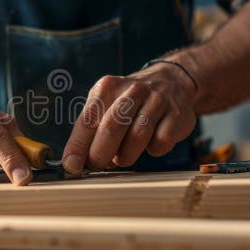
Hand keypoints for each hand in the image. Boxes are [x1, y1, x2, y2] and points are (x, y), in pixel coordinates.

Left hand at [62, 64, 197, 174]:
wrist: (171, 83)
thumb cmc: (130, 104)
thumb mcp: (106, 106)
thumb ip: (90, 131)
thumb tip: (75, 163)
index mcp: (107, 87)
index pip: (87, 120)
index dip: (78, 146)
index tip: (71, 166)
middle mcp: (133, 89)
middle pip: (111, 128)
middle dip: (101, 154)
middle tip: (99, 165)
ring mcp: (158, 100)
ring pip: (137, 137)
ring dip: (126, 156)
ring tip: (123, 156)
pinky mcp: (178, 114)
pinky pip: (161, 142)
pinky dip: (153, 150)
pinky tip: (150, 144)